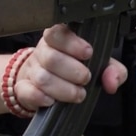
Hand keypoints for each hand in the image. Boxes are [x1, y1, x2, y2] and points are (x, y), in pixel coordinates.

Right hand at [12, 24, 128, 110]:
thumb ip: (111, 69)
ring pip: (42, 77)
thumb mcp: (96, 65)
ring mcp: (32, 70)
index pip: (59, 33)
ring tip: (77, 94)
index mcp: (59, 39)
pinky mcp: (23, 88)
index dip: (73, 44)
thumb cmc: (73, 69)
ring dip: (63, 89)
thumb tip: (112, 81)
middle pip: (51, 57)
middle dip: (72, 71)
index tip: (88, 53)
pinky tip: (52, 101)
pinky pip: (26, 91)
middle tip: (85, 79)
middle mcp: (43, 52)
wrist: (44, 83)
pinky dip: (39, 97)